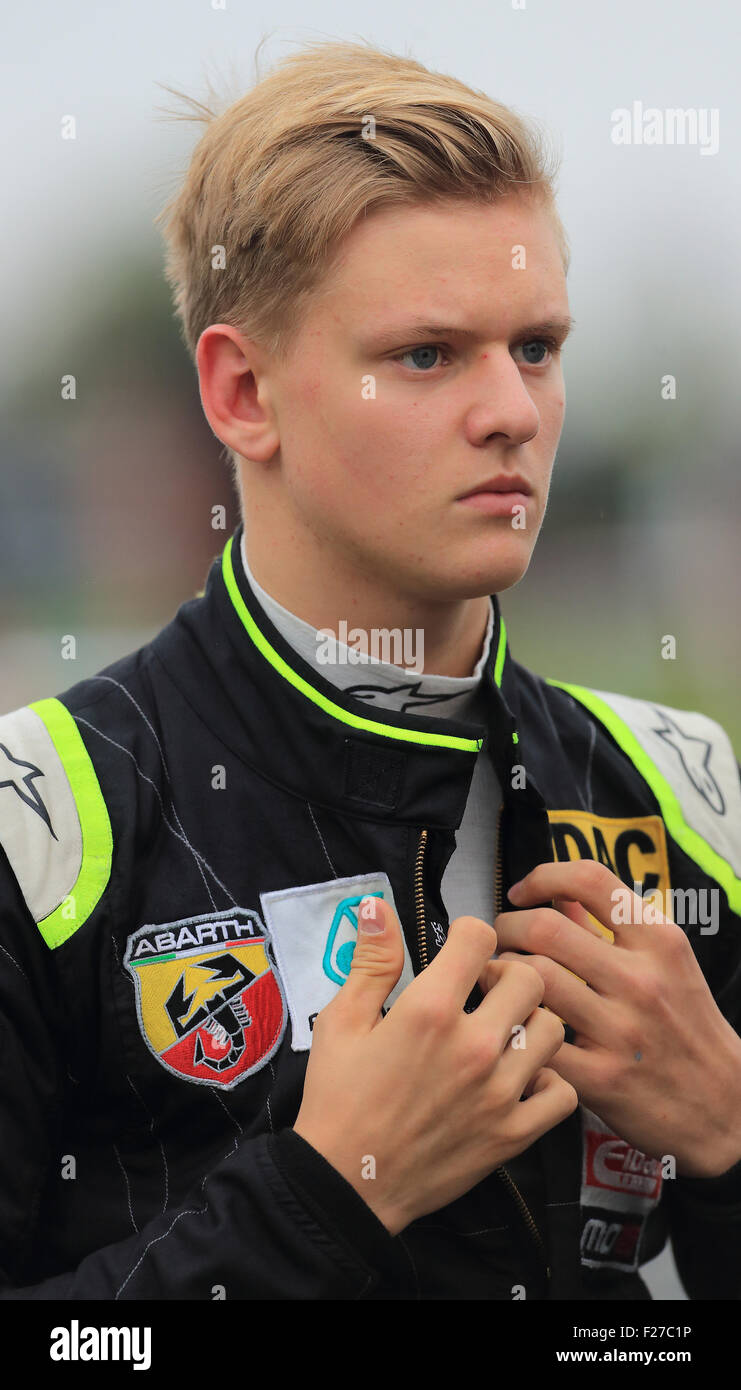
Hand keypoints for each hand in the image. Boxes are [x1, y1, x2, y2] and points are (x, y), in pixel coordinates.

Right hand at [293, 893, 577, 1234]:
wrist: (347, 1183)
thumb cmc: (339, 1100)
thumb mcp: (341, 1021)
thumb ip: (371, 961)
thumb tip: (378, 907)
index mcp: (429, 1010)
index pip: (480, 937)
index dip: (470, 935)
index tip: (462, 952)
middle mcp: (473, 1046)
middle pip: (528, 977)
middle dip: (507, 974)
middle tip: (485, 990)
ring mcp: (499, 1092)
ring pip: (552, 1028)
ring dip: (531, 1023)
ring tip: (505, 1032)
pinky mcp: (513, 1133)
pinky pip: (563, 1092)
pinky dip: (549, 1082)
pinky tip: (522, 1078)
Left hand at [484, 860, 740, 1177]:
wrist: (725, 1107)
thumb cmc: (687, 1029)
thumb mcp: (667, 965)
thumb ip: (612, 928)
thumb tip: (558, 895)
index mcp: (660, 942)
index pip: (589, 880)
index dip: (542, 877)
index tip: (522, 893)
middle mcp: (642, 980)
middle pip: (546, 927)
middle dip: (507, 927)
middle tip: (501, 940)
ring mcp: (621, 1030)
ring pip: (533, 978)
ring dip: (502, 974)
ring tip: (501, 980)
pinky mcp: (600, 1078)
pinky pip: (535, 1038)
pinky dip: (514, 1027)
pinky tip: (514, 1026)